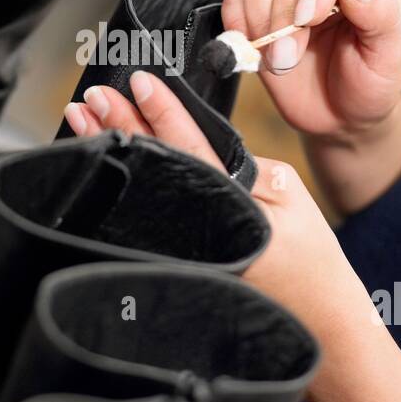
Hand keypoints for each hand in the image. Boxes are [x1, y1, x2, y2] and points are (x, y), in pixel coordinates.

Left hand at [64, 72, 370, 334]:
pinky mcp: (177, 268)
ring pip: (140, 195)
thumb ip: (242, 164)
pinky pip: (143, 221)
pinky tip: (100, 165)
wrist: (318, 320)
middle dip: (121, 126)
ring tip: (82, 121)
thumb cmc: (309, 256)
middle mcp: (198, 236)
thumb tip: (196, 140)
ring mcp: (182, 257)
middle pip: (153, 170)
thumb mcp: (288, 193)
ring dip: (111, 153)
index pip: (189, 150)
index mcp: (232, 209)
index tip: (140, 81)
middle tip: (95, 97)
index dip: (162, 112)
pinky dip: (121, 188)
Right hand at [228, 0, 400, 139]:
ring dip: (260, 23)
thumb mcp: (389, 53)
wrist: (341, 117)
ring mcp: (289, 0)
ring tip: (277, 62)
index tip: (308, 20)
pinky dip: (236, 22)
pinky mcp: (259, 18)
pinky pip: (235, 1)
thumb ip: (378, 12)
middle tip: (288, 61)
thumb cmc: (371, 84)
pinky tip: (253, 50)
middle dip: (284, 21)